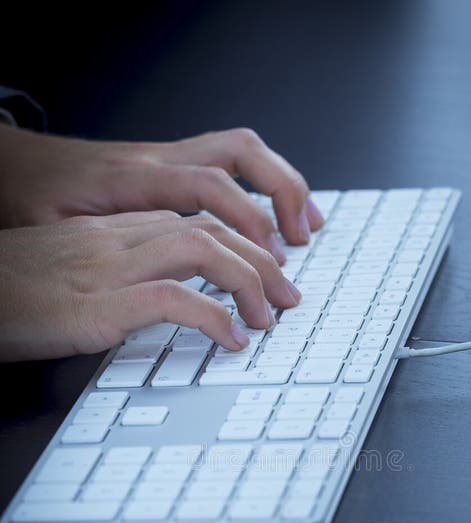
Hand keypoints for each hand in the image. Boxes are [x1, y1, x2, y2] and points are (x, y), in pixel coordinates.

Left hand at [0, 124, 323, 256]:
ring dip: (281, 186)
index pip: (208, 186)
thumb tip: (143, 287)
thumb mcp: (53, 232)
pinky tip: (273, 217)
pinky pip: (228, 164)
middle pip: (238, 154)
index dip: (248, 222)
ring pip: (240, 150)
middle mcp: (157, 159)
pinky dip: (260, 187)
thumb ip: (100, 252)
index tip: (268, 263)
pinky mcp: (168, 165)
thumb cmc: (31, 199)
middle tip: (299, 244)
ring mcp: (166, 157)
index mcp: (133, 178)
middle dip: (281, 195)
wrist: (15, 164)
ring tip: (305, 229)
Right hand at [0, 211, 302, 361]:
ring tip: (269, 318)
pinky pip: (172, 298)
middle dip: (263, 260)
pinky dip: (212, 317)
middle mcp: (119, 239)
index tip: (270, 273)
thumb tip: (166, 293)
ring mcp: (109, 268)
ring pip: (202, 249)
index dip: (245, 243)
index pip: (199, 220)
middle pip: (213, 227)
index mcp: (115, 229)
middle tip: (288, 298)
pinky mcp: (97, 304)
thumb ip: (118, 271)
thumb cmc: (9, 288)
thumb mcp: (72, 270)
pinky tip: (231, 339)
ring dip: (249, 281)